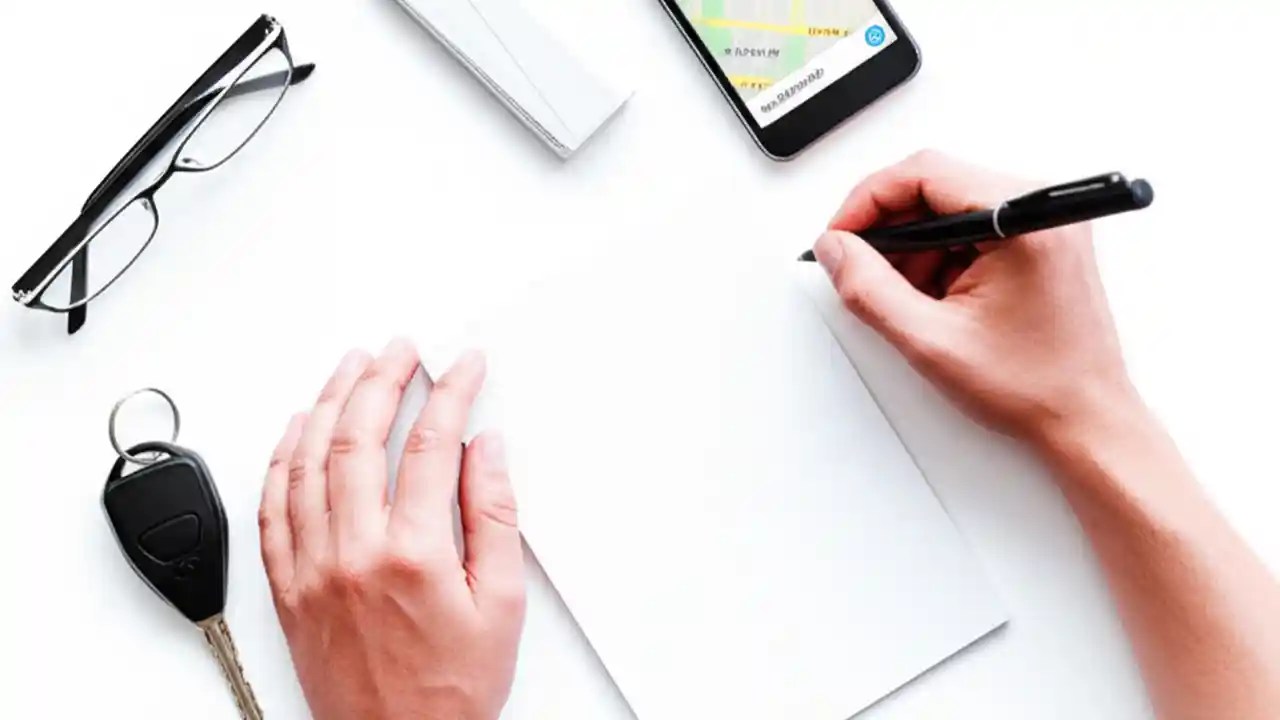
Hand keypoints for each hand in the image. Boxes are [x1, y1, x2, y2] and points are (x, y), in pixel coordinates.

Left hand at [259, 341, 524, 719]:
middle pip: (357, 438)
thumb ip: (494, 518)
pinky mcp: (286, 588)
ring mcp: (310, 568)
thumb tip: (486, 451)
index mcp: (412, 554)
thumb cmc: (450, 692)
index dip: (450, 392)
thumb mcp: (500, 606)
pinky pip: (270, 507)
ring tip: (350, 367)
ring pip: (306, 461)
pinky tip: (296, 431)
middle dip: (381, 379)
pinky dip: (280, 459)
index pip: (430, 445)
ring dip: (328, 403)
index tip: (463, 365)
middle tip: (400, 350)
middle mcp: (351, 552)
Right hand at [812, 150, 1141, 446]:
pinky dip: (939, 260)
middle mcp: (1041, 209)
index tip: (839, 235)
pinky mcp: (1039, 243)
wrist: (1086, 421)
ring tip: (908, 300)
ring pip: (948, 209)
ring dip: (913, 249)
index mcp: (1025, 219)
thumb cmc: (1036, 387)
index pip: (924, 173)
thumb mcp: (930, 340)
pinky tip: (935, 300)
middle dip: (889, 229)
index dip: (868, 201)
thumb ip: (869, 288)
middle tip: (859, 269)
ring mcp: (1043, 224)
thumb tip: (836, 249)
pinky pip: (970, 230)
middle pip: (935, 186)